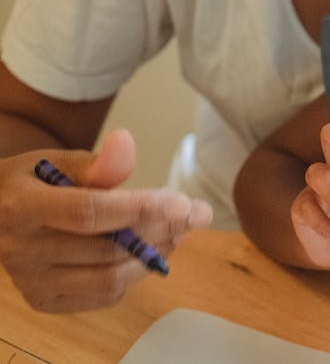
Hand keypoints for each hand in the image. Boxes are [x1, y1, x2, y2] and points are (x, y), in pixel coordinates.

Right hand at [0, 129, 212, 312]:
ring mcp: (31, 281)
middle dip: (161, 230)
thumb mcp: (56, 161)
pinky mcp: (45, 301)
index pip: (87, 212)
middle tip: (195, 213)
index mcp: (22, 207)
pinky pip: (104, 295)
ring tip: (180, 230)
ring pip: (110, 278)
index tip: (180, 201)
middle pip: (106, 248)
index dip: (138, 208)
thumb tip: (125, 142)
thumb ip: (96, 162)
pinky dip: (135, 273)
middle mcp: (21, 250)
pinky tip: (151, 249)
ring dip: (155, 254)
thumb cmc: (34, 182)